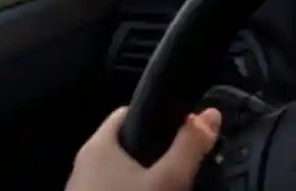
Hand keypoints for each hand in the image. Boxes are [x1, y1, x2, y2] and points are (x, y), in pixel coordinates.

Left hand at [65, 107, 221, 190]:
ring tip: (176, 187)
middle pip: (127, 146)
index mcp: (98, 147)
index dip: (159, 115)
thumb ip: (190, 145)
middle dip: (158, 151)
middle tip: (187, 162)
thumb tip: (211, 113)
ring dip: (148, 179)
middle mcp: (84, 166)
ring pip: (122, 175)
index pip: (127, 113)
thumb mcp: (168, 181)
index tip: (187, 128)